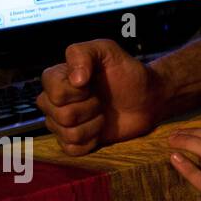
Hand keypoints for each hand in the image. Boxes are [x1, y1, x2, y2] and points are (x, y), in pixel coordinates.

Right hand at [36, 39, 166, 154]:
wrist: (147, 97)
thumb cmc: (127, 72)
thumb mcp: (107, 50)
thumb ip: (83, 53)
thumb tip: (75, 80)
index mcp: (57, 79)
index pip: (53, 92)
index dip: (76, 91)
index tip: (91, 83)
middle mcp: (54, 102)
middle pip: (60, 115)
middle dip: (89, 107)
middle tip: (101, 99)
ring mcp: (62, 123)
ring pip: (67, 133)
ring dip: (93, 124)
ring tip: (103, 113)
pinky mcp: (74, 142)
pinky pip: (72, 149)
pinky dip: (91, 141)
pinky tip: (100, 129)